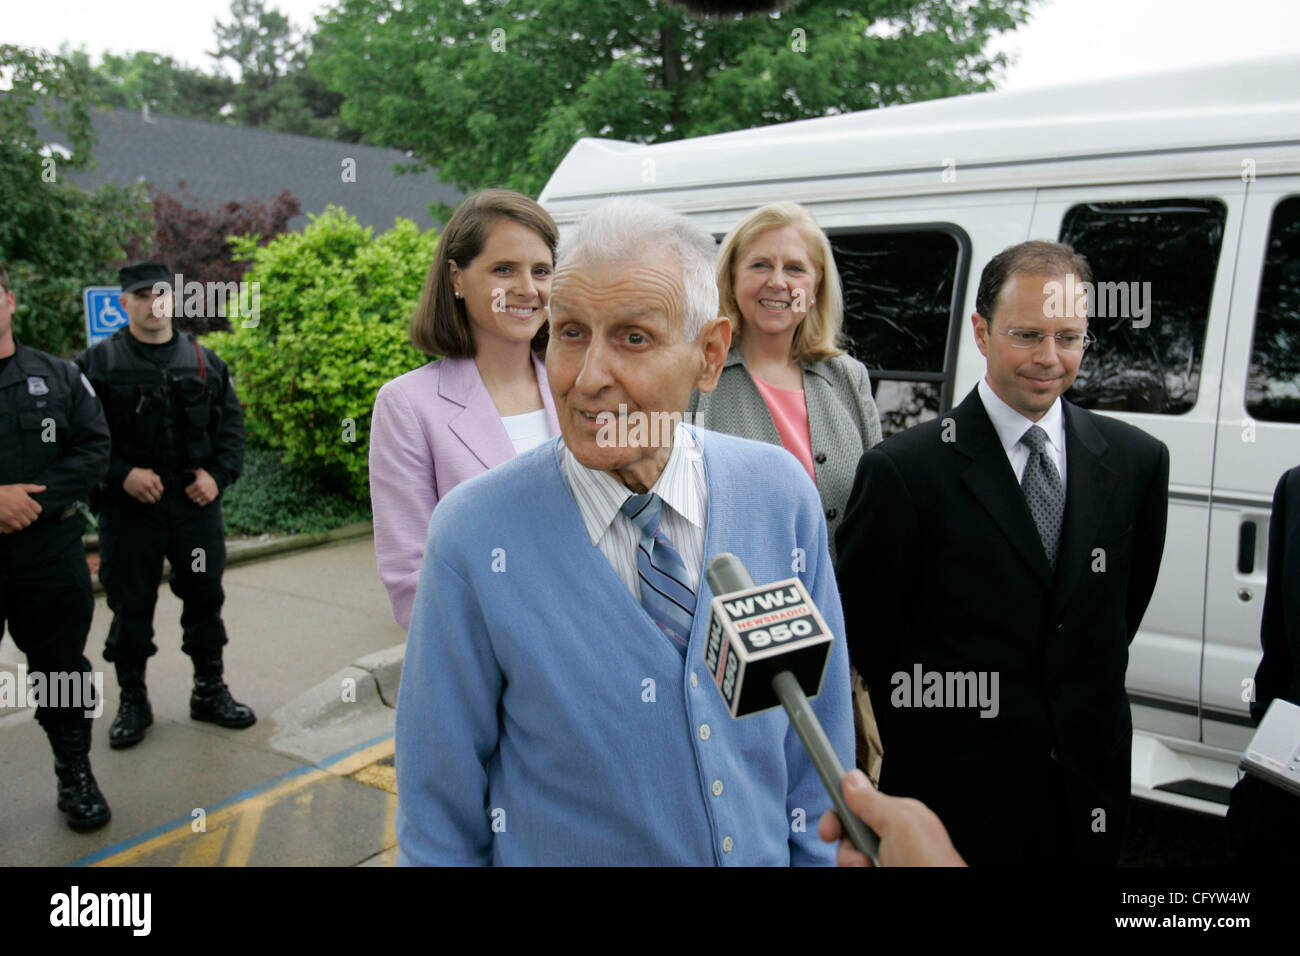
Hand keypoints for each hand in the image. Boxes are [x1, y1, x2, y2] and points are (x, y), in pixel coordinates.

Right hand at [0, 483, 44, 532]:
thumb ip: (32, 488)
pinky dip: (18, 526)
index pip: (39, 510)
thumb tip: (44, 487)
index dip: (36, 511)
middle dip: (31, 517)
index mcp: (26, 499)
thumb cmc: (5, 491)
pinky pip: (18, 527)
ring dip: (24, 522)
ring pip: (27, 523)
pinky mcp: (8, 519)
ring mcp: (15, 514)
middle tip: (26, 516)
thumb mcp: (18, 487)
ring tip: (21, 519)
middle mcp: (22, 507)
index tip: (32, 510)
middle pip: (34, 518)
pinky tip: (15, 523)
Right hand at [124, 467, 163, 503]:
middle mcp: (149, 485)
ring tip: (151, 499)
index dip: (161, 493)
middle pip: (157, 496)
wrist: (126, 474)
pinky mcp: (137, 494)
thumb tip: (159, 484)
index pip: (161, 490)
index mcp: (154, 479)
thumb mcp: (149, 472)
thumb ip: (155, 477)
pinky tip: (145, 499)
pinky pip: (144, 501)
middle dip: (157, 498)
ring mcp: (143, 490)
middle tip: (156, 498)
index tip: (159, 493)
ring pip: (151, 500)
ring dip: (152, 501)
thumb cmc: (138, 473)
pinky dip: (146, 501)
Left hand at [185, 468, 218, 506]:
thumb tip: (184, 471)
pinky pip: (201, 504)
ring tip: (197, 495)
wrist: (218, 479)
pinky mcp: (210, 499)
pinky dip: (200, 502)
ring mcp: (206, 495)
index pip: (187, 491)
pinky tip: (201, 498)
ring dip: (195, 498)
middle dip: (190, 494)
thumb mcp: (199, 471)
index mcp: (197, 484)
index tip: (189, 488)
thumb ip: (190, 471)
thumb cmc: (206, 475)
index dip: (187, 489)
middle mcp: (202, 490)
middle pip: (190, 496)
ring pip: (195, 500)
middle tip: (193, 492)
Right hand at [818, 769, 965, 866]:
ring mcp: (889, 859)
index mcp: (901, 816)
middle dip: (848, 851)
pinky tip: (872, 871)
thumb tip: (852, 779)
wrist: (940, 904)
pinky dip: (859, 871)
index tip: (828, 829)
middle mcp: (895, 838)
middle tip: (860, 861)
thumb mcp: (900, 825)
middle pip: (850, 837)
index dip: (840, 815)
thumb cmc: (933, 866)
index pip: (859, 804)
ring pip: (852, 859)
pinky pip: (857, 868)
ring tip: (871, 869)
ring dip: (854, 865)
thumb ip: (874, 802)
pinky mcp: (882, 869)